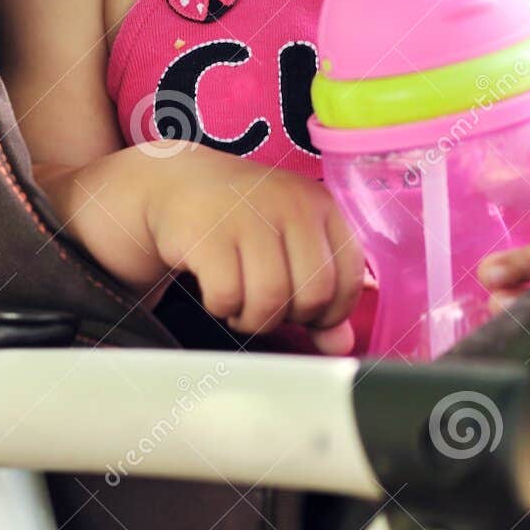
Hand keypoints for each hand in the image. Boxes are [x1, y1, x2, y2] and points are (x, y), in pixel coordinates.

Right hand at [142, 144, 366, 351]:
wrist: (180, 184)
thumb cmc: (245, 220)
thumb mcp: (291, 245)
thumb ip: (323, 295)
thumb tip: (341, 346)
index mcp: (320, 205)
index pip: (349, 276)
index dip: (331, 311)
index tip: (307, 314)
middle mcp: (290, 204)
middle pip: (313, 294)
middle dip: (291, 318)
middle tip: (269, 307)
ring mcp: (248, 215)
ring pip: (271, 300)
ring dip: (254, 319)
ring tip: (242, 303)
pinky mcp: (207, 232)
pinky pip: (227, 296)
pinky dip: (222, 307)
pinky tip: (217, 291)